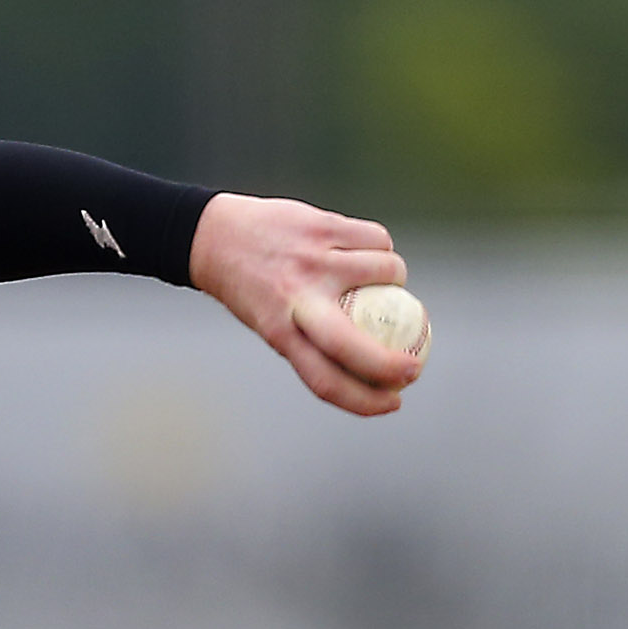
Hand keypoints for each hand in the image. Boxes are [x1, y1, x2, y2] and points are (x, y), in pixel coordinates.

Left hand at [188, 192, 422, 415]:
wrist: (213, 235)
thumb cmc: (252, 287)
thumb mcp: (272, 322)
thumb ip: (314, 341)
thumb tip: (374, 366)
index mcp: (279, 331)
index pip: (325, 381)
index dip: (365, 401)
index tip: (392, 402)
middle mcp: (296, 298)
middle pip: (352, 345)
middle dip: (393, 366)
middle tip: (414, 368)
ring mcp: (313, 260)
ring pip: (386, 272)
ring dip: (398, 280)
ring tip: (386, 281)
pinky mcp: (323, 226)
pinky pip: (376, 240)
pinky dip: (383, 249)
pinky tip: (372, 251)